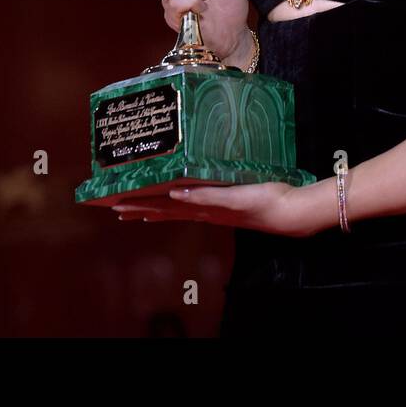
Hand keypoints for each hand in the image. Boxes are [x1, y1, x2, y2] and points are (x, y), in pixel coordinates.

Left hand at [112, 183, 320, 237]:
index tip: (117, 204)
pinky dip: (182, 203)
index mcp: (203, 207)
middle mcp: (205, 210)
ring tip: (139, 210)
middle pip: (166, 210)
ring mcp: (215, 208)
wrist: (288, 211)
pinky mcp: (227, 203)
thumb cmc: (262, 202)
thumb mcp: (232, 198)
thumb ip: (206, 196)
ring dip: (158, 209)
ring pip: (178, 209)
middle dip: (141, 208)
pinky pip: (196, 203)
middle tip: (117, 208)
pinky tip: (180, 200)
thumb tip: (174, 195)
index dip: (141, 204)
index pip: (164, 207)